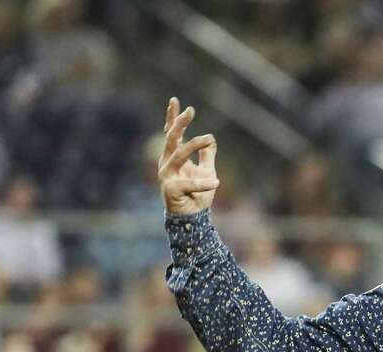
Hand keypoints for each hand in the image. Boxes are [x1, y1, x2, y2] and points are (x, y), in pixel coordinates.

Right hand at [158, 97, 219, 213]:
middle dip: (179, 123)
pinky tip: (216, 182)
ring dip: (194, 145)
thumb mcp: (207, 171)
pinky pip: (190, 183)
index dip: (172, 117)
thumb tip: (212, 139)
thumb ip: (207, 156)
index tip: (175, 100)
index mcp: (173, 157)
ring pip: (179, 155)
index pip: (171, 134)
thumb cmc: (197, 196)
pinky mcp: (172, 189)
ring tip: (208, 137)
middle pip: (171, 139)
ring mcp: (167, 176)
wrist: (191, 220)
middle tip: (190, 111)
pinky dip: (204, 183)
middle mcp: (167, 164)